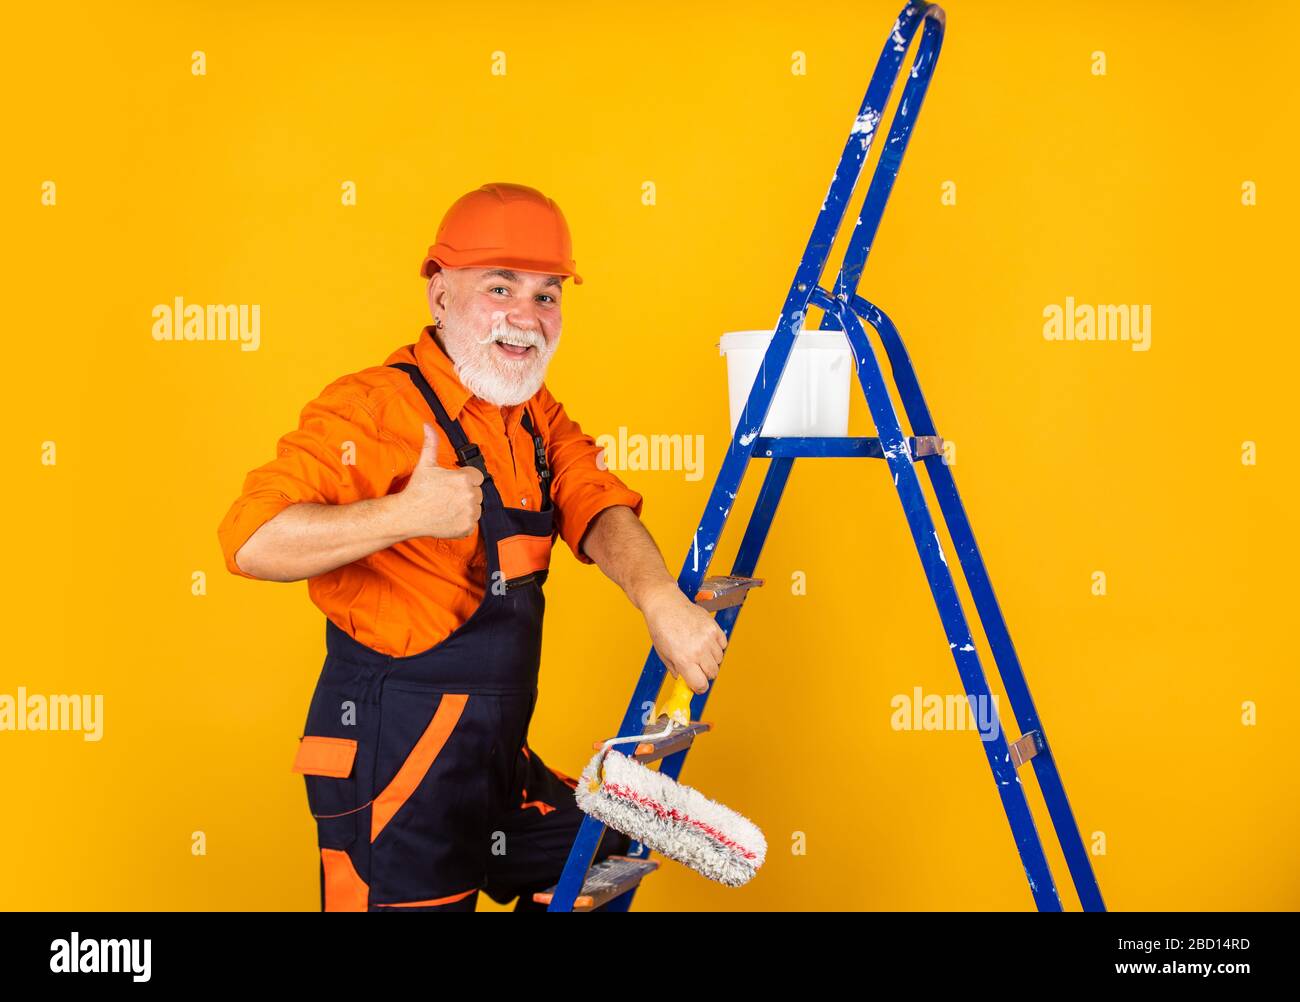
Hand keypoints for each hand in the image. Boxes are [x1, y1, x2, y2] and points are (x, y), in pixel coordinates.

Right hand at [395, 422, 484, 538]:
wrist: (408, 515)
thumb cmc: (417, 489)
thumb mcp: (425, 464)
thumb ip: (431, 443)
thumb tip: (427, 425)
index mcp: (464, 479)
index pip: (477, 476)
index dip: (465, 479)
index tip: (453, 484)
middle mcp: (470, 496)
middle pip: (477, 492)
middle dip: (466, 493)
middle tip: (447, 496)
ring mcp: (469, 513)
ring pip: (476, 508)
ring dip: (466, 507)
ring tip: (448, 506)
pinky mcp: (466, 528)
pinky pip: (472, 523)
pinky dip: (463, 521)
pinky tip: (449, 517)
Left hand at [639, 582, 727, 693]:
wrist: (664, 604)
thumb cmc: (660, 627)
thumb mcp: (663, 654)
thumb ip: (676, 670)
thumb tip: (685, 680)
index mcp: (684, 659)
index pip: (701, 684)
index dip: (699, 687)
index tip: (697, 685)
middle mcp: (698, 650)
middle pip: (712, 673)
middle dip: (705, 673)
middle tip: (696, 667)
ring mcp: (708, 638)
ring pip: (719, 659)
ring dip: (711, 659)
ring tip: (698, 650)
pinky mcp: (713, 627)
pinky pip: (723, 644)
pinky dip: (717, 646)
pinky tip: (705, 641)